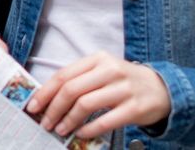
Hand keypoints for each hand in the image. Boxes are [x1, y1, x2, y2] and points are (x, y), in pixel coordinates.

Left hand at [24, 51, 170, 139]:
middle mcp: (111, 70)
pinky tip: (81, 134)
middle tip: (45, 123)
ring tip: (61, 130)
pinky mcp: (134, 107)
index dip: (45, 92)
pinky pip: (105, 121)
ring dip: (68, 120)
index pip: (64, 75)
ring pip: (86, 104)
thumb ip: (80, 80)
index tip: (33, 106)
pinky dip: (89, 130)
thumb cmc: (125, 82)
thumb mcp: (103, 72)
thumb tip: (48, 100)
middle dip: (53, 109)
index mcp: (99, 59)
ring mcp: (123, 89)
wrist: (161, 89)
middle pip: (72, 89)